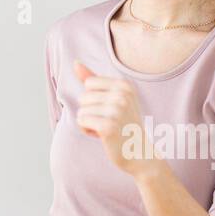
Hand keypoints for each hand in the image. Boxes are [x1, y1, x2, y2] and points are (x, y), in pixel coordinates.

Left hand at [74, 61, 155, 177]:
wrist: (139, 153)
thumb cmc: (123, 124)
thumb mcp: (112, 98)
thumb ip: (93, 79)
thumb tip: (75, 63)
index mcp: (125, 85)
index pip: (89, 84)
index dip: (94, 99)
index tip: (110, 110)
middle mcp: (122, 95)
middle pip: (83, 97)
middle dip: (90, 112)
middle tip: (109, 122)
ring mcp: (116, 110)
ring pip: (81, 111)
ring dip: (89, 123)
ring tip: (107, 129)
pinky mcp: (108, 126)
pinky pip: (81, 122)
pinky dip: (87, 131)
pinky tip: (102, 136)